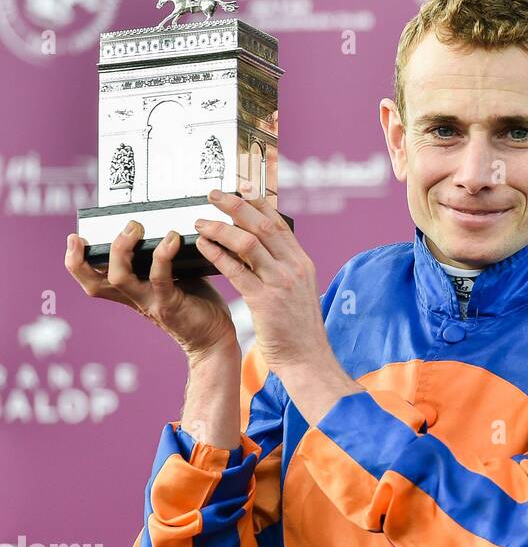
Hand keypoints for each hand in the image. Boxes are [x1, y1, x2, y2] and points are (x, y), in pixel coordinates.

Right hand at [65, 221, 235, 361]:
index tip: (75, 239)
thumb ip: (165, 258)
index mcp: (131, 291)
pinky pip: (159, 278)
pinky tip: (172, 239)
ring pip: (119, 278)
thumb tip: (165, 226)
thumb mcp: (177, 277)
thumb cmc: (197, 304)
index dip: (76, 262)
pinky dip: (162, 256)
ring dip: (121, 250)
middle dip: (84, 258)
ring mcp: (150, 302)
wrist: (215, 338)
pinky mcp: (170, 304)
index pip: (92, 279)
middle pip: (93, 283)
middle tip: (95, 232)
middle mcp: (135, 297)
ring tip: (134, 227)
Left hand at [193, 180, 324, 372]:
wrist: (308, 359)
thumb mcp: (298, 292)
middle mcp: (294, 268)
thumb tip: (260, 251)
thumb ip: (283, 269)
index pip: (279, 224)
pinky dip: (217, 254)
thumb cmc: (299, 329)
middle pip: (263, 226)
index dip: (259, 202)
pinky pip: (236, 270)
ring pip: (248, 243)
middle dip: (236, 205)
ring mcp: (281, 283)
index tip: (240, 187)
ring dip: (221, 228)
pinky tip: (202, 246)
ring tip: (200, 222)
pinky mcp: (264, 300)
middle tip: (213, 194)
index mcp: (303, 263)